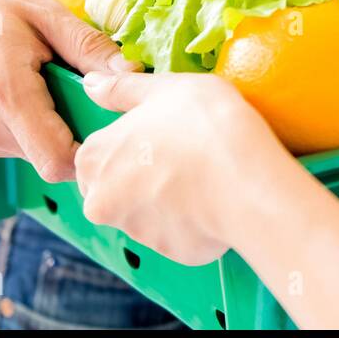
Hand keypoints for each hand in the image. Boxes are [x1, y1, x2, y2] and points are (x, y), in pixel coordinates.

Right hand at [0, 0, 136, 181]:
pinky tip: (22, 86)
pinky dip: (28, 123)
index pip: (59, 161)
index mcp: (3, 94)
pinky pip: (13, 144)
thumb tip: (131, 75)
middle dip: (75, 128)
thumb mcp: (41, 11)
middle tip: (79, 86)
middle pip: (51, 157)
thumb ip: (88, 48)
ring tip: (43, 79)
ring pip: (33, 152)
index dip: (93, 150)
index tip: (110, 123)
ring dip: (50, 124)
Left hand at [75, 71, 289, 265]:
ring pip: (148, 212)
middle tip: (184, 154)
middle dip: (143, 175)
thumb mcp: (165, 88)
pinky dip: (193, 219)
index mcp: (93, 159)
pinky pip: (179, 232)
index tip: (161, 133)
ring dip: (169, 198)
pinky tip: (216, 198)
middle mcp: (101, 202)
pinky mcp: (170, 252)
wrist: (247, 182)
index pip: (99, 151)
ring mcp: (136, 231)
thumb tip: (91, 84)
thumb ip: (122, 89)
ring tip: (206, 174)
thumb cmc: (206, 124)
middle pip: (118, 186)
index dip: (132, 139)